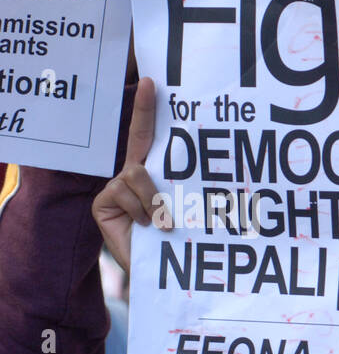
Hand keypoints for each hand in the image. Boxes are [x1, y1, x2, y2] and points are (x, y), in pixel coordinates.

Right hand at [91, 77, 170, 269]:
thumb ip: (188, 190)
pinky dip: (141, 209)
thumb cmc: (177, 241)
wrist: (158, 271)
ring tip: (162, 221)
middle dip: (143, 111)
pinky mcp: (103, 202)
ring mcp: (115, 188)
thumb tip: (219, 174)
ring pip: (136, 174)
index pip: (148, 137)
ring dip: (154, 199)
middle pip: (138, 142)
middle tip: (151, 84)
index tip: (152, 83)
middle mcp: (131, 176)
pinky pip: (124, 192)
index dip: (147, 110)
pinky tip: (145, 225)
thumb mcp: (186, 210)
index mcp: (152, 174)